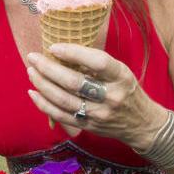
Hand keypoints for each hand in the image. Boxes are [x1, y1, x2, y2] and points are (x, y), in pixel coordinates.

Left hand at [25, 43, 166, 149]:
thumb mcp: (121, 72)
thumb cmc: (127, 91)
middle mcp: (110, 96)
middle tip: (33, 57)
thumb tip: (64, 51)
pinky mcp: (88, 126)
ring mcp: (98, 114)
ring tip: (31, 71)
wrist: (142, 124)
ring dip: (42, 84)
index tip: (54, 46)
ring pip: (63, 99)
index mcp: (121, 77)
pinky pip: (61, 116)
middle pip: (74, 82)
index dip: (74, 53)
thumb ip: (96, 64)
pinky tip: (33, 93)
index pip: (97, 62)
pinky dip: (44, 104)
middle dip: (48, 68)